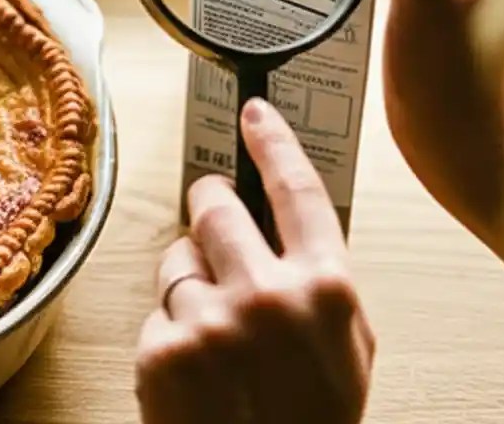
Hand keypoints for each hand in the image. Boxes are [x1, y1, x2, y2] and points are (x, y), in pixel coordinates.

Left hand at [136, 98, 374, 423]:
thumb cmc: (311, 419)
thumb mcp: (348, 348)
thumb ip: (323, 280)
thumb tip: (292, 222)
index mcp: (326, 289)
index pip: (297, 190)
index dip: (272, 142)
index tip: (253, 111)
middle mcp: (268, 296)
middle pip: (215, 208)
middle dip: (207, 208)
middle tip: (209, 221)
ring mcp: (209, 321)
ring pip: (177, 261)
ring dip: (188, 284)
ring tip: (215, 336)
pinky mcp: (162, 349)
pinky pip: (156, 312)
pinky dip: (170, 333)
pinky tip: (195, 369)